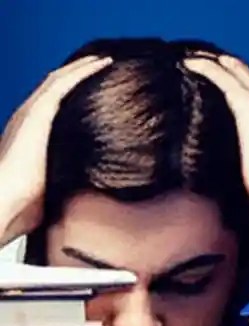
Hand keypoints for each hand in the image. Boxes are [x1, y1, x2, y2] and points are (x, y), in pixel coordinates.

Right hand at [0, 55, 111, 243]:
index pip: (52, 109)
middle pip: (54, 90)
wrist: (3, 203)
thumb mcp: (51, 189)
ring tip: (103, 61)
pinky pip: (62, 84)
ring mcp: (30, 115)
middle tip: (102, 68)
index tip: (95, 93)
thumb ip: (66, 182)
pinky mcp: (37, 114)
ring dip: (82, 68)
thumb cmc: (23, 206)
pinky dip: (82, 71)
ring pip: (58, 81)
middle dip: (76, 77)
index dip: (72, 97)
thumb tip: (93, 195)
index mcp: (29, 136)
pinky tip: (101, 63)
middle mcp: (27, 120)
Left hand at [182, 54, 248, 221]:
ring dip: (215, 63)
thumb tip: (226, 187)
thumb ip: (246, 173)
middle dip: (227, 69)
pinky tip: (188, 64)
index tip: (220, 82)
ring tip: (193, 58)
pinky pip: (222, 76)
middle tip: (202, 62)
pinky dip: (206, 67)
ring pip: (236, 72)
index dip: (240, 85)